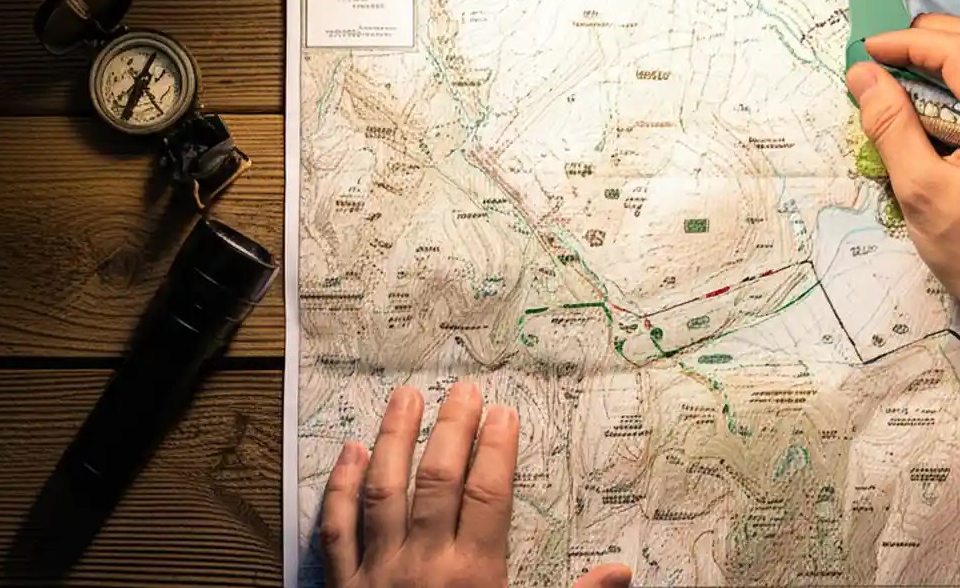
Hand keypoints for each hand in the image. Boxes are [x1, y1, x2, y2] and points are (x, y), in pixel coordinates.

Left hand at [321, 383, 631, 587]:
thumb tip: (623, 573)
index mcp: (475, 575)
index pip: (488, 493)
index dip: (497, 447)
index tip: (504, 412)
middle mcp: (424, 565)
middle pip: (436, 479)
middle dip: (450, 429)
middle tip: (462, 390)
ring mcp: (378, 574)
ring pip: (383, 491)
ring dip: (394, 439)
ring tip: (404, 399)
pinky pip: (337, 530)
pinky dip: (340, 489)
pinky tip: (349, 453)